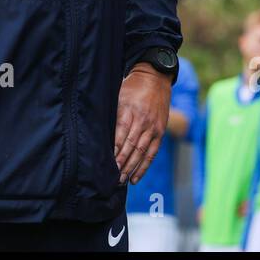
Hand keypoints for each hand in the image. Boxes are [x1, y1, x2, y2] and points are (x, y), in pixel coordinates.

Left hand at [114, 63, 170, 184]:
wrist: (155, 78)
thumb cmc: (132, 87)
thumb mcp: (118, 95)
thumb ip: (112, 114)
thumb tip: (99, 134)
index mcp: (130, 110)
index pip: (120, 134)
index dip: (114, 150)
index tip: (106, 163)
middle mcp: (143, 120)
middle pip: (131, 145)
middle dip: (122, 163)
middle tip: (112, 178)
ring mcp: (153, 127)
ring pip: (141, 152)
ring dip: (131, 168)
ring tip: (122, 181)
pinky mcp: (160, 131)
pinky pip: (152, 153)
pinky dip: (144, 167)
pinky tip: (135, 178)